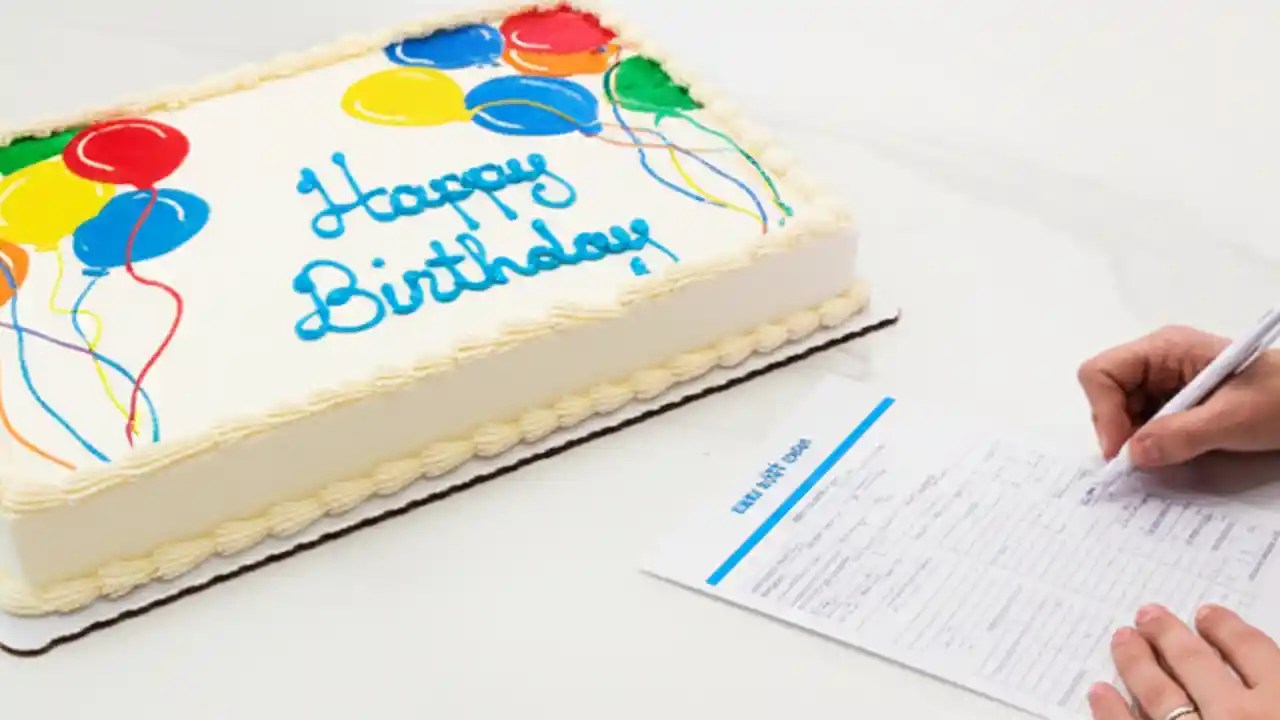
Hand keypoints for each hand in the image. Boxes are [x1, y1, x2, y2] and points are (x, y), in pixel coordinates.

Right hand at [1077, 325, 1279, 467]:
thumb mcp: (1236, 419)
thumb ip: (1182, 435)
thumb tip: (1132, 454)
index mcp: (1166, 349)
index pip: (1102, 372)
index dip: (1103, 412)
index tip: (1122, 450)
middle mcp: (1159, 361)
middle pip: (1106, 394)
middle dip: (1117, 429)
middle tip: (1141, 461)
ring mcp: (1166, 381)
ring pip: (1122, 412)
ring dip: (1135, 439)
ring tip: (1165, 457)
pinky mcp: (1177, 402)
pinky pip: (1144, 423)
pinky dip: (1150, 443)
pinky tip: (1175, 452)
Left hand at [1088, 603, 1279, 719]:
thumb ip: (1275, 686)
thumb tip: (1256, 671)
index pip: (1251, 651)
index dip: (1227, 628)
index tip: (1209, 615)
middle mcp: (1238, 715)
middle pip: (1196, 662)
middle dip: (1168, 635)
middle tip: (1148, 616)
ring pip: (1159, 692)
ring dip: (1136, 662)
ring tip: (1123, 640)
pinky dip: (1111, 710)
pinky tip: (1099, 692)